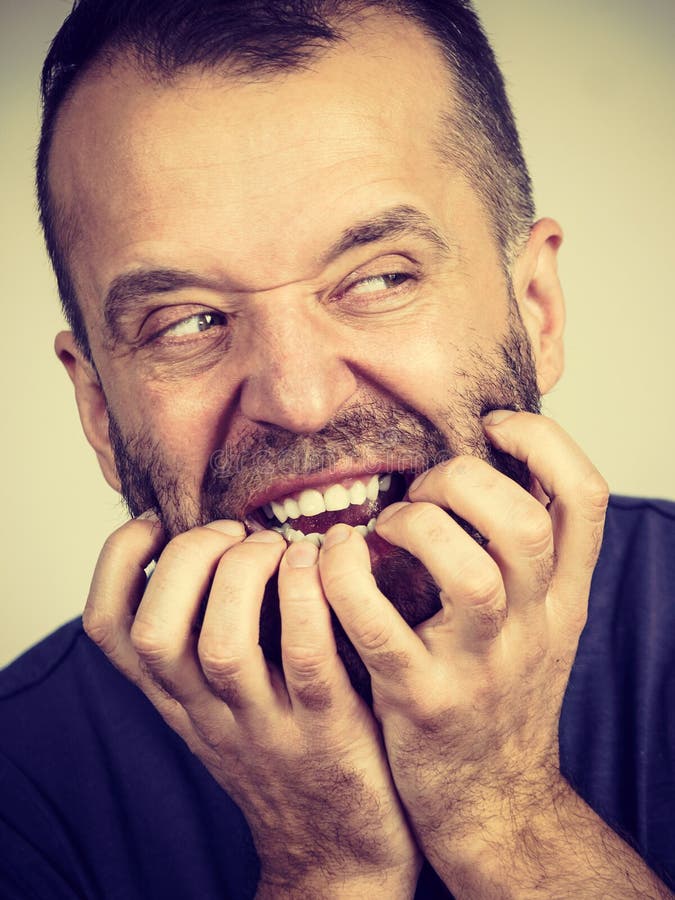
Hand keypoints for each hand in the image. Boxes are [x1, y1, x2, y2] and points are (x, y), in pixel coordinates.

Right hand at [83, 517, 419, 896]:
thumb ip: (207, 637)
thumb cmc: (286, 754)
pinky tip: (323, 562)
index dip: (119, 562)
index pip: (108, 631)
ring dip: (247, 573)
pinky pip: (307, 655)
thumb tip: (210, 541)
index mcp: (177, 698)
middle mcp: (208, 714)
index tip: (160, 523)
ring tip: (278, 545)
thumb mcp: (226, 704)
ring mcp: (266, 727)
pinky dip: (307, 595)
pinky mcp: (329, 733)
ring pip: (224, 645)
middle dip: (188, 557)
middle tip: (234, 532)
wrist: (339, 852)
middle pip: (156, 631)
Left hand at [318, 412, 609, 884]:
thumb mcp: (539, 622)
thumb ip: (524, 554)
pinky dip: (346, 579)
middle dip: (465, 480)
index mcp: (563, 596)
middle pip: (525, 523)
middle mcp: (534, 625)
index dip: (543, 441)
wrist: (495, 805)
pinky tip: (333, 562)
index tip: (491, 428)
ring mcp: (481, 667)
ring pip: (468, 572)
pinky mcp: (423, 702)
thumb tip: (485, 463)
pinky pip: (380, 627)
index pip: (586, 497)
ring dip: (413, 527)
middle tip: (424, 489)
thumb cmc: (502, 694)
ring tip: (383, 530)